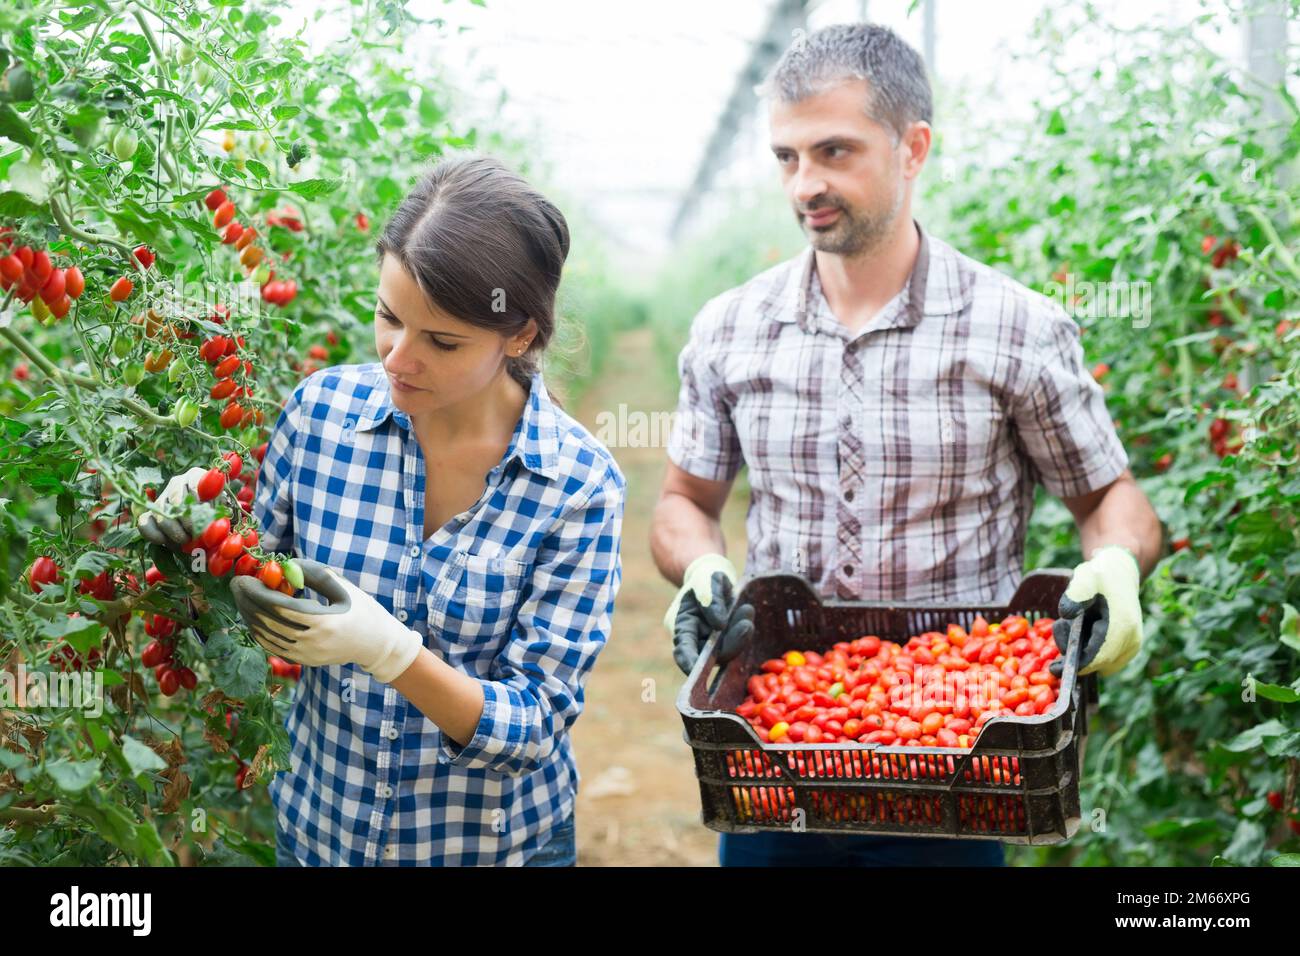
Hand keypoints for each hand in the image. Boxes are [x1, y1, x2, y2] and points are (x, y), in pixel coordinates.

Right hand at [137, 466, 209, 548]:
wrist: (204, 524)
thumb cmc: (215, 514)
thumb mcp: (220, 512)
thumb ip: (217, 516)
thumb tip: (213, 528)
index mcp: (196, 476)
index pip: (196, 486)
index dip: (199, 506)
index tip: (204, 522)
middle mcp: (177, 482)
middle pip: (177, 499)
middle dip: (186, 521)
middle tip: (194, 536)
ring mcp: (162, 497)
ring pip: (161, 512)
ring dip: (173, 530)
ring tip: (185, 542)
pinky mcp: (150, 513)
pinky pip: (144, 522)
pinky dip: (153, 534)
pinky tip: (164, 542)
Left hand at [229, 558, 422, 683]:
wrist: (375, 644)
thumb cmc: (361, 609)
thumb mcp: (342, 587)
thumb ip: (314, 574)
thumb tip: (284, 565)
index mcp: (323, 622)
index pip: (278, 606)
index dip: (256, 592)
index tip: (243, 578)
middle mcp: (311, 642)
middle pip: (267, 621)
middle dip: (246, 601)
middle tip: (236, 584)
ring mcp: (305, 655)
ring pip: (265, 636)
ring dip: (248, 615)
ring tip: (241, 597)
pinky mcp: (302, 661)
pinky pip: (271, 646)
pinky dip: (258, 630)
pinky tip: (252, 615)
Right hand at [663, 553, 754, 675]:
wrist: (713, 574)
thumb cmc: (704, 577)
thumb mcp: (705, 580)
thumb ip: (710, 600)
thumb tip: (720, 626)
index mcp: (682, 624)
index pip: (683, 648)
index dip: (688, 660)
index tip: (694, 668)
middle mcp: (696, 638)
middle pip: (710, 654)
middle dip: (730, 643)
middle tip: (746, 626)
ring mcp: (711, 640)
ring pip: (726, 649)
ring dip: (739, 635)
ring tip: (747, 610)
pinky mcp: (726, 639)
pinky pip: (736, 640)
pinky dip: (743, 628)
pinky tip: (746, 611)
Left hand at [1050, 545, 1142, 678]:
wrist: (1121, 572)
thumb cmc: (1101, 575)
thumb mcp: (1085, 578)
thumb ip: (1075, 594)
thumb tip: (1066, 614)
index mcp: (1121, 624)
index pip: (1098, 658)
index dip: (1076, 667)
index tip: (1054, 668)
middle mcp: (1132, 639)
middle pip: (1099, 664)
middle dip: (1076, 654)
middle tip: (1062, 628)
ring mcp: (1133, 644)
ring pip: (1102, 663)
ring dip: (1083, 651)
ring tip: (1073, 624)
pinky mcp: (1130, 647)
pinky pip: (1107, 659)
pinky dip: (1091, 649)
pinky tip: (1083, 629)